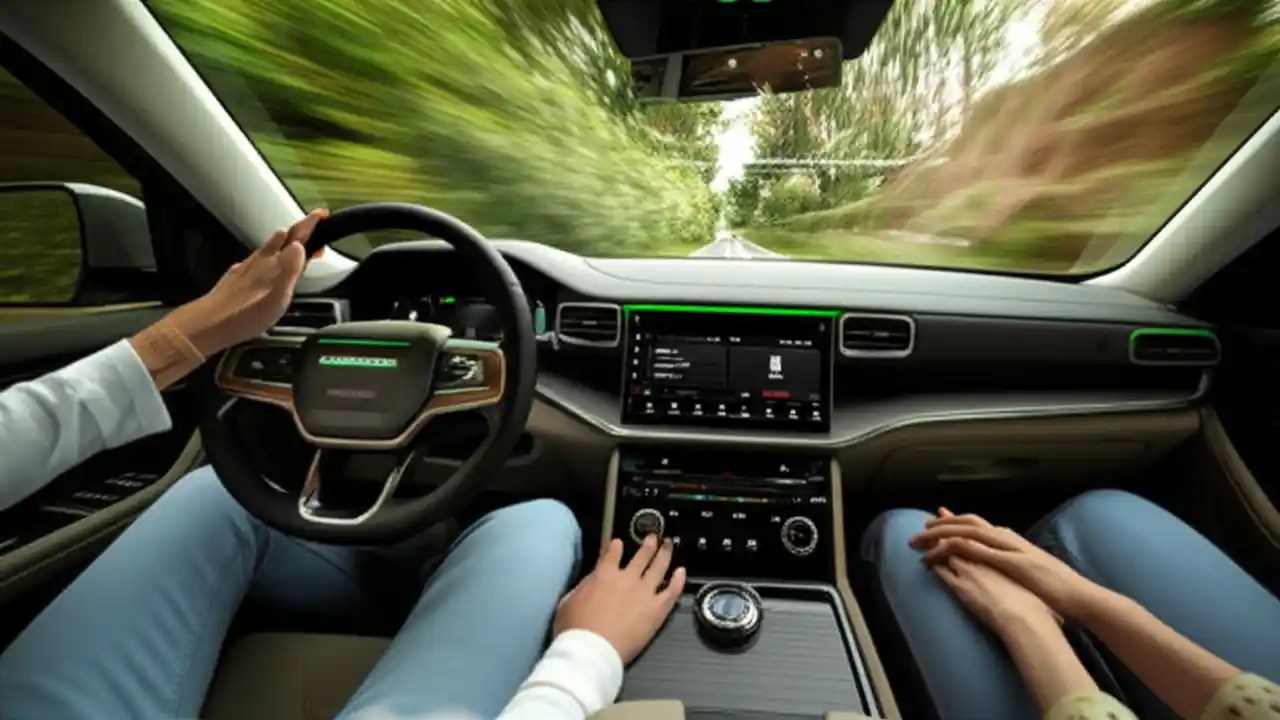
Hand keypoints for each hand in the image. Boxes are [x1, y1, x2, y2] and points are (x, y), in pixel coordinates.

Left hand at [169, 209, 327, 356]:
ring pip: (268, 249)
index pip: (295, 238)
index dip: (310, 225)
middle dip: (299, 233)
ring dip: (283, 243)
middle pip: (282, 240)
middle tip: (313, 230)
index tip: (321, 214)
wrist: (207, 324)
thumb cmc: (245, 315)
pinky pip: (255, 261)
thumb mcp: (277, 297)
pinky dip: (267, 257)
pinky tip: (263, 264)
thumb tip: (300, 245)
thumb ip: (291, 269)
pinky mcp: (236, 278)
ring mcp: (246, 269)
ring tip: (292, 242)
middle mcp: (259, 262)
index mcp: (273, 265)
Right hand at [554, 536, 686, 663]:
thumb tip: (590, 581)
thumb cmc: (576, 630)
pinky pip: (672, 590)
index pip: (612, 553)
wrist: (592, 650)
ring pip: (659, 567)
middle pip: (641, 556)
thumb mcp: (568, 602)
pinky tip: (681, 572)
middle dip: (648, 544)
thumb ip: (582, 587)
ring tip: (669, 545)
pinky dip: (678, 580)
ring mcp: (644, 592)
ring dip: (664, 554)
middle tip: (654, 537)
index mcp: (603, 575)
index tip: (618, 542)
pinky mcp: (657, 609)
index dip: (616, 546)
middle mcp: (626, 578)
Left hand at [911, 508, 1101, 619]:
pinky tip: (943, 547)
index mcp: (1014, 542)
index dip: (959, 520)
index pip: (981, 525)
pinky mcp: (1009, 564)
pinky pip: (979, 552)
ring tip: (922, 536)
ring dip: (944, 533)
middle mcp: (1009, 541)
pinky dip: (959, 547)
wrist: (1077, 595)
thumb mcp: (1035, 569)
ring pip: (968, 533)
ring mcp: (1009, 551)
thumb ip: (1019, 562)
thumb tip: (1009, 560)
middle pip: (970, 523)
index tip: (940, 518)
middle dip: (945, 522)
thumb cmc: (1057, 589)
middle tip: (924, 523)